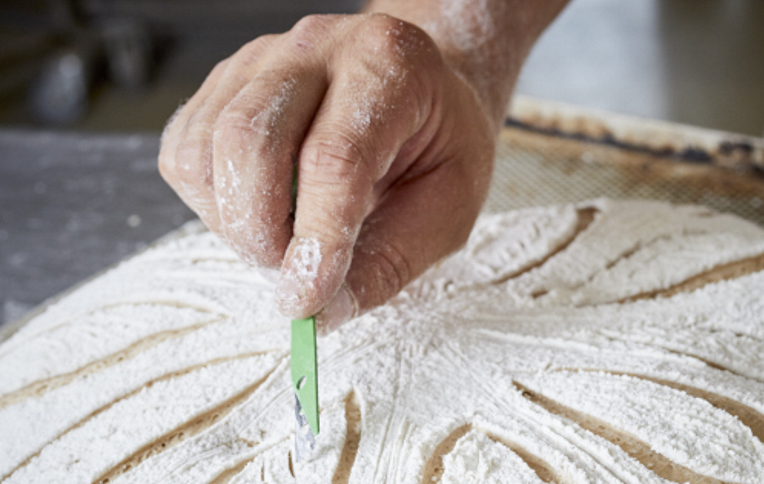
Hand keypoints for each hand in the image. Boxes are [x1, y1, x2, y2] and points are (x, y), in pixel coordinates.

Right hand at [159, 14, 494, 330]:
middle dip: (260, 234)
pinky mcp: (224, 83)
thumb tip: (323, 314)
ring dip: (233, 223)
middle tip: (293, 277)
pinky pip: (184, 153)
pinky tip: (262, 209)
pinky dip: (212, 203)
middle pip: (249, 140)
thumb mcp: (447, 207)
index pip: (335, 157)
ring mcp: (261, 60)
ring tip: (285, 240)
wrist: (421, 85)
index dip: (316, 239)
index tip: (307, 300)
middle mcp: (317, 47)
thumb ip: (388, 261)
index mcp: (389, 64)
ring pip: (205, 150)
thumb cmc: (440, 142)